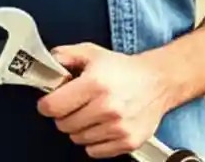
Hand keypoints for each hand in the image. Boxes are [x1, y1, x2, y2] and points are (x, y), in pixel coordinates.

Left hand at [36, 42, 175, 158]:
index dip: (46, 105)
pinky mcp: (129, 141)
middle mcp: (107, 107)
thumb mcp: (91, 53)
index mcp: (95, 84)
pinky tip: (99, 126)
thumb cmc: (123, 69)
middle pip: (64, 125)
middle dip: (63, 115)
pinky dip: (93, 141)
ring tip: (90, 114)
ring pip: (78, 139)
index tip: (49, 103)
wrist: (158, 81)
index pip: (54, 106)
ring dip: (78, 128)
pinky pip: (95, 151)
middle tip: (73, 106)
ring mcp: (119, 127)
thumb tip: (47, 64)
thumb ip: (64, 55)